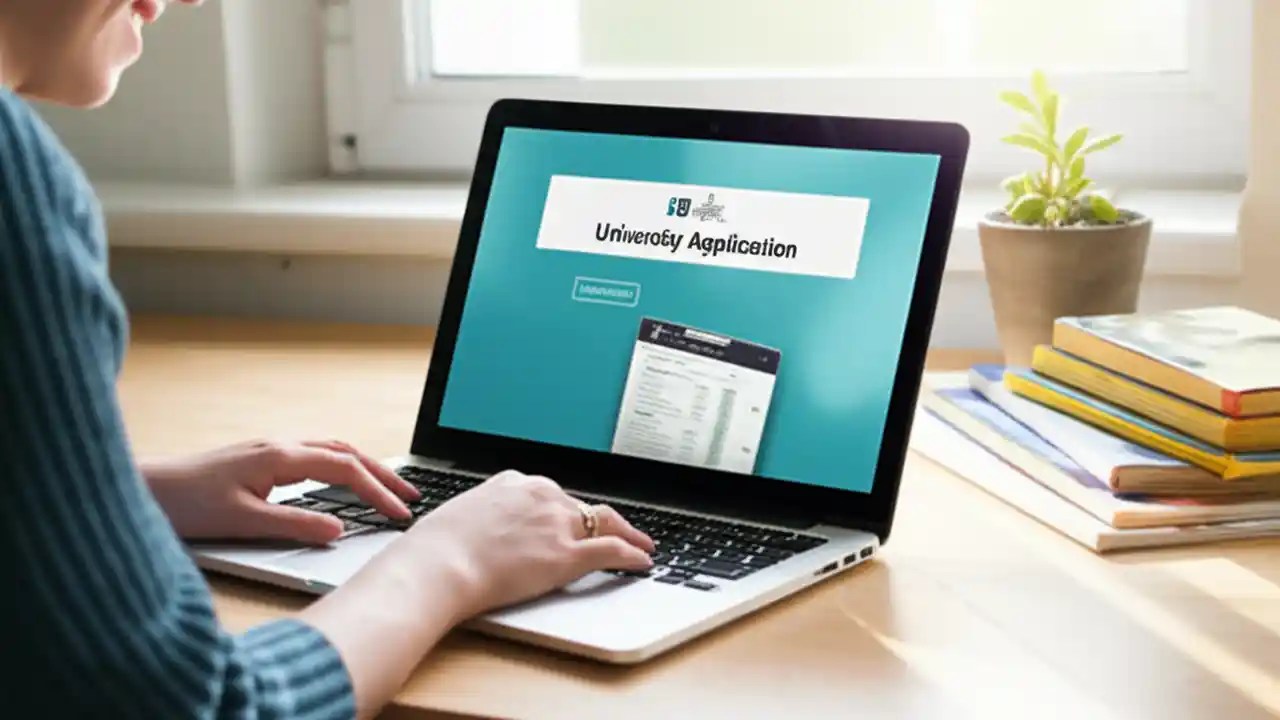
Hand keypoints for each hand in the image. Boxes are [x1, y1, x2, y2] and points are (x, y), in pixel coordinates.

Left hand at [142, 439, 419, 543]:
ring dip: (365, 467)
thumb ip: (294, 526)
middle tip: (413, 496)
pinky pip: (315, 455)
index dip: (378, 492)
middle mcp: (279, 447)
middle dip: (384, 473)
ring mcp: (269, 451)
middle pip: (347, 452)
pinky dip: (342, 466)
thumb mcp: (243, 523)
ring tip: (389, 488)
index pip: (345, 470)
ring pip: (332, 450)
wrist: (142, 490)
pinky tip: (344, 482)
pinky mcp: (260, 460)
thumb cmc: (185, 505)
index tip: (400, 515)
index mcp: (280, 457)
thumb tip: (338, 531)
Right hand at [399, 470, 655, 620]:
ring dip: (629, 533)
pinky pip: (611, 551)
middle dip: (601, 519)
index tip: (577, 516)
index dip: (569, 509)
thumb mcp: (460, 515)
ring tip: (642, 543)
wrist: (438, 564)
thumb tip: (481, 530)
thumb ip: (483, 517)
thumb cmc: (437, 547)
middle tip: (619, 528)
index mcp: (514, 483)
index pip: (552, 494)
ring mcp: (557, 524)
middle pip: (582, 506)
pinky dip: (632, 555)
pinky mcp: (567, 554)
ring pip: (606, 523)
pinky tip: (643, 561)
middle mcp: (541, 496)